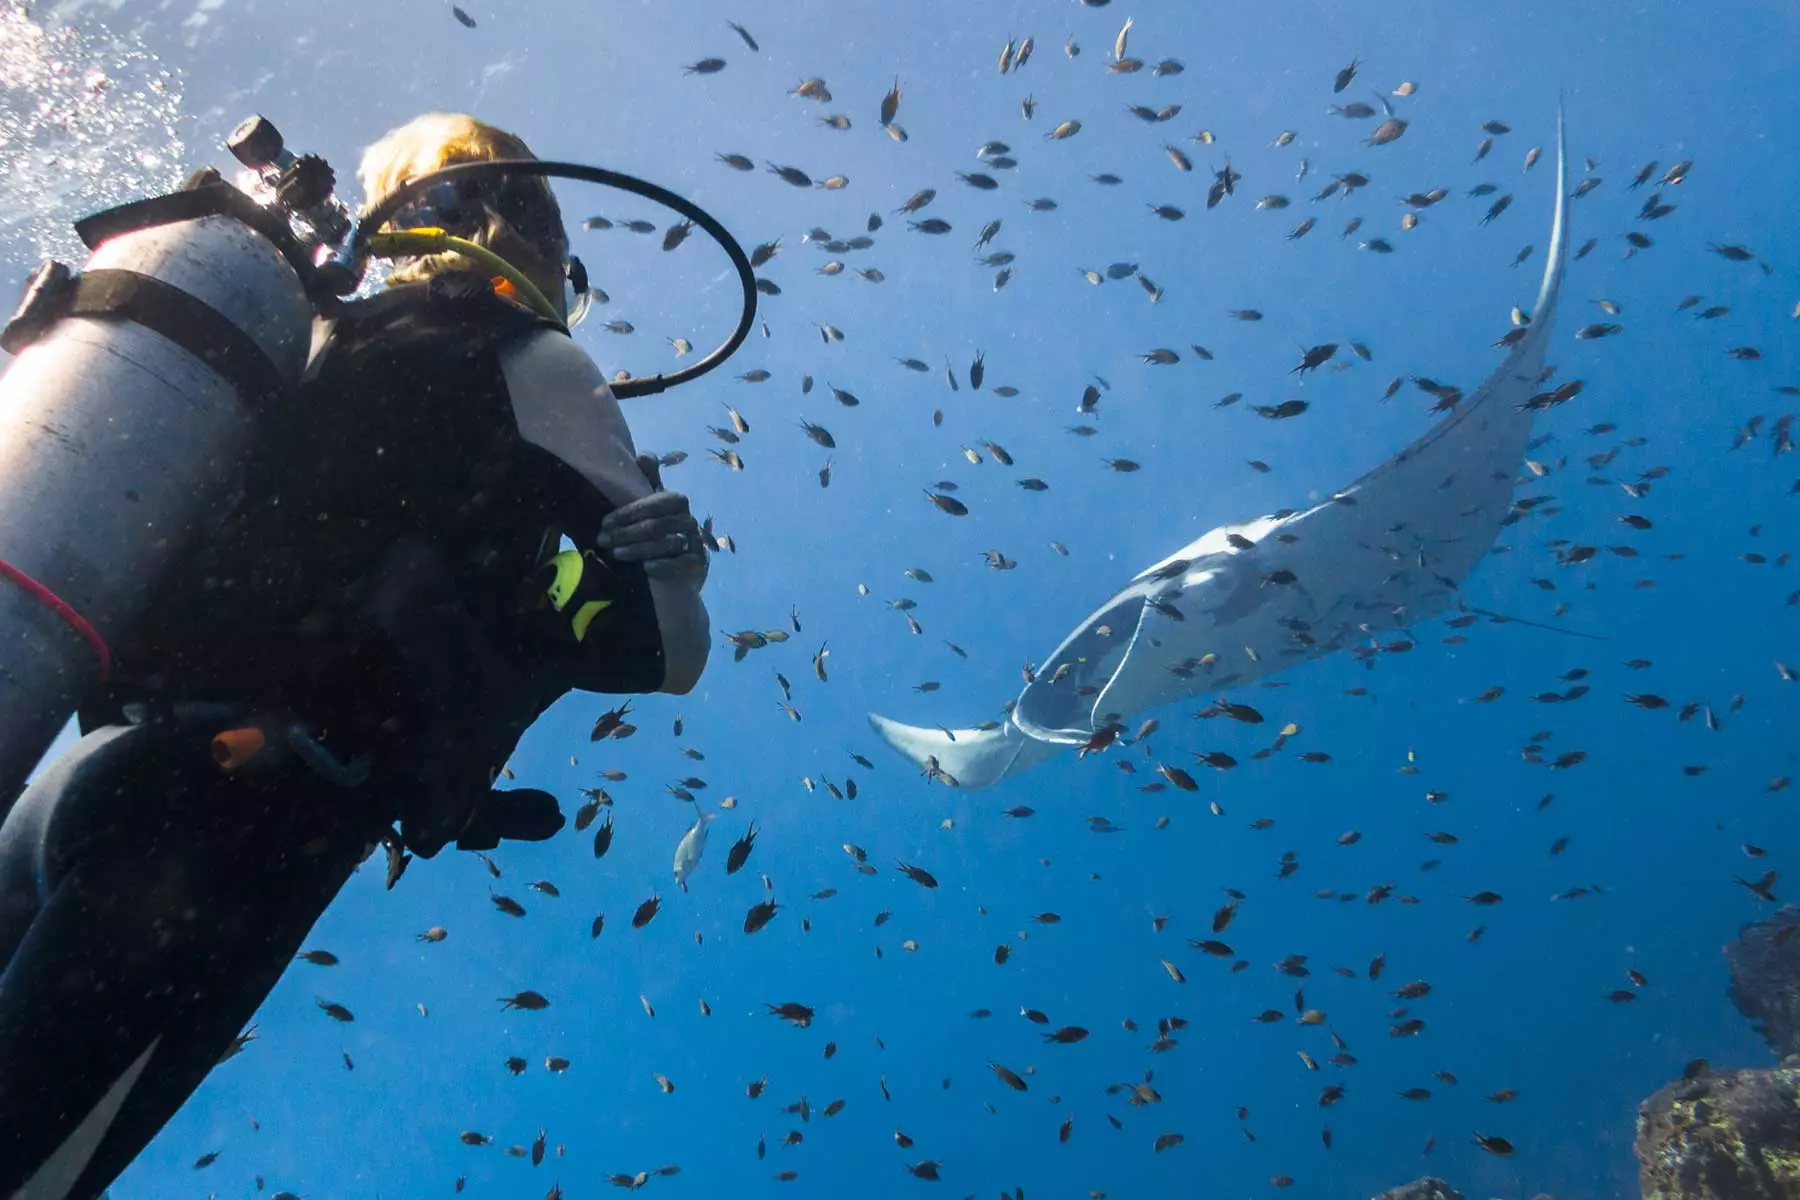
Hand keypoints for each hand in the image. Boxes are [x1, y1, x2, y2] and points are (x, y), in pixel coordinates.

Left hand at [592, 487, 708, 579]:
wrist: (676, 567)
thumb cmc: (658, 529)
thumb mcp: (651, 503)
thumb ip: (647, 480)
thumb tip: (643, 455)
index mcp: (678, 501)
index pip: (657, 502)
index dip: (630, 512)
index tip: (605, 522)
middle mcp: (689, 520)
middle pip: (659, 525)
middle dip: (627, 532)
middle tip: (603, 540)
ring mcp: (695, 542)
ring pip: (669, 543)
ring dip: (639, 549)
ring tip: (616, 554)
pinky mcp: (699, 563)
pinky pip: (683, 563)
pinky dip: (664, 565)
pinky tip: (645, 568)